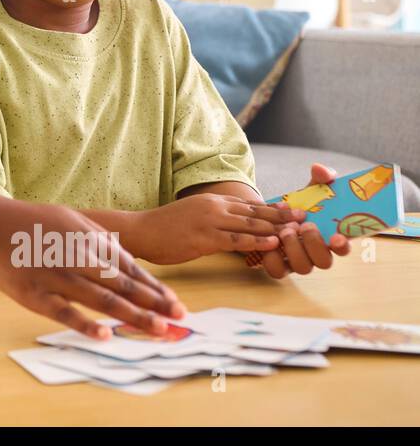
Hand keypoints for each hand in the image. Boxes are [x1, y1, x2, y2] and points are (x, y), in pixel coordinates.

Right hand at [0, 199, 185, 339]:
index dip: (154, 287)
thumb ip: (97, 238)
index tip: (176, 304)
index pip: (129, 268)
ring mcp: (55, 276)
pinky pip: (62, 311)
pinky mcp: (32, 293)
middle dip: (153, 304)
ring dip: (132, 316)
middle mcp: (76, 257)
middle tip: (179, 320)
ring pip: (100, 300)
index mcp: (86, 239)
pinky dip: (84, 323)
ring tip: (158, 330)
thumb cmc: (29, 222)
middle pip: (122, 285)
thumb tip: (124, 255)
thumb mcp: (70, 218)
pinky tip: (105, 335)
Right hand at [129, 192, 300, 264]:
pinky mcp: (204, 238)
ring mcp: (209, 222)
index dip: (273, 209)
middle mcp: (213, 207)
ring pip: (250, 225)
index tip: (292, 210)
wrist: (140, 231)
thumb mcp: (190, 216)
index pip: (248, 204)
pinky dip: (257, 242)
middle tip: (305, 217)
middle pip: (254, 212)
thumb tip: (229, 229)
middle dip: (282, 216)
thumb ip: (211, 219)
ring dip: (276, 228)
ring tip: (298, 231)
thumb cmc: (163, 228)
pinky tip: (273, 244)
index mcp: (211, 201)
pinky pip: (236, 240)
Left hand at [254, 163, 350, 277]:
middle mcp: (317, 254)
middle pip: (324, 262)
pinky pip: (276, 270)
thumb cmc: (300, 205)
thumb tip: (320, 169)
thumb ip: (320, 179)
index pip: (344, 249)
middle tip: (304, 227)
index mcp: (331, 238)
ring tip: (284, 231)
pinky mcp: (278, 265)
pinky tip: (268, 240)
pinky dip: (271, 257)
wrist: (273, 215)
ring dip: (294, 249)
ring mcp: (298, 261)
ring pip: (302, 267)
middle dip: (314, 244)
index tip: (337, 236)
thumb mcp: (311, 191)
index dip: (343, 246)